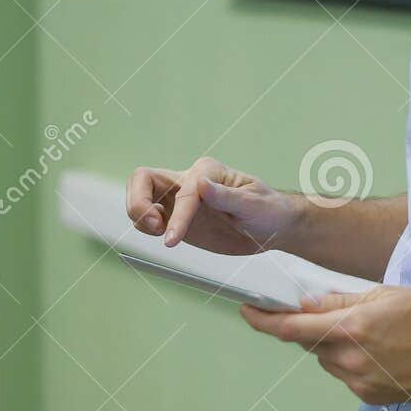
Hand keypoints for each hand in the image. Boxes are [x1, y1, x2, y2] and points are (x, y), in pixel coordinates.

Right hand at [125, 158, 302, 254]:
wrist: (273, 227)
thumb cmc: (269, 210)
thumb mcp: (255, 204)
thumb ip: (227, 196)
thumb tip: (202, 185)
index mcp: (208, 172)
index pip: (183, 191)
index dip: (177, 215)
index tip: (173, 239)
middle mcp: (189, 181)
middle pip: (143, 178)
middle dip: (137, 202)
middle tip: (153, 227)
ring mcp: (180, 199)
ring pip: (140, 195)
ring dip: (139, 215)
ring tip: (159, 234)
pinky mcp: (177, 217)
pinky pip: (148, 216)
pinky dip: (145, 226)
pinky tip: (164, 236)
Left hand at [240, 286, 410, 403]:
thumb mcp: (384, 293)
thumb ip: (341, 299)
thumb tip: (308, 303)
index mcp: (352, 326)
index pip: (293, 328)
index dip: (265, 321)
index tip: (250, 312)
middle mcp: (352, 359)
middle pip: (311, 344)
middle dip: (316, 328)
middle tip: (343, 314)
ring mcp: (360, 382)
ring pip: (328, 361)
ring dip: (335, 346)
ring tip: (374, 334)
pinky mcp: (371, 396)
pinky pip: (346, 376)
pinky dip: (352, 362)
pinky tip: (381, 352)